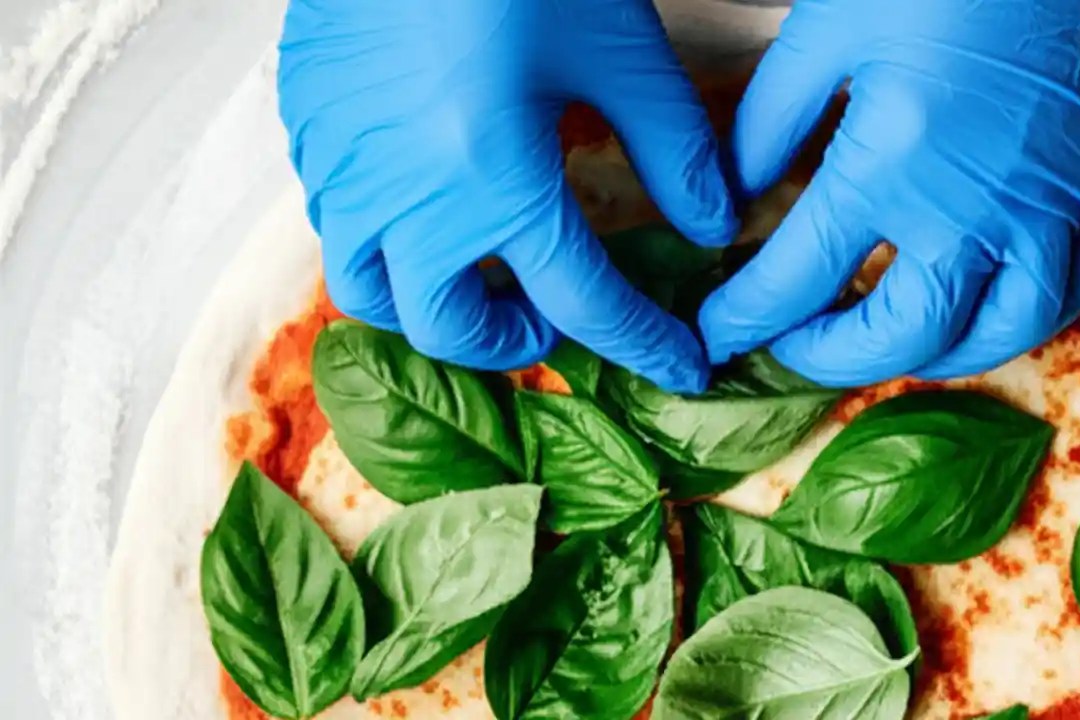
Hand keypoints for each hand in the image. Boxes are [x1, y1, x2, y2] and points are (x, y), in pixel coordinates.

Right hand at [278, 0, 735, 391]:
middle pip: (450, 330)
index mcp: (491, 184)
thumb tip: (714, 221)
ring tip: (479, 269)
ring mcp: (341, 170)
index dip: (643, 345)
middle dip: (509, 342)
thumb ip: (674, 148)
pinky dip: (386, 242)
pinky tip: (423, 195)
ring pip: (372, 292)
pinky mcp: (306, 132)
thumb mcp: (621, 52)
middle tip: (550, 315)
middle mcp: (402, 200)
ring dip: (432, 304)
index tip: (679, 366)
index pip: (583, 304)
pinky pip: (336, 224)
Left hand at [699, 0, 1079, 385]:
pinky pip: (1074, 294)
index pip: (796, 280)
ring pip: (995, 336)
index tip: (720, 332)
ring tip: (885, 344)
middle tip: (792, 344)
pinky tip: (985, 314)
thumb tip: (736, 197)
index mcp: (891, 166)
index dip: (745, 319)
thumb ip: (766, 127)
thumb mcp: (820, 37)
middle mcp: (973, 210)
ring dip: (929, 357)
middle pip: (899, 336)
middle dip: (830, 358)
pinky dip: (1023, 323)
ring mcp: (1045, 209)